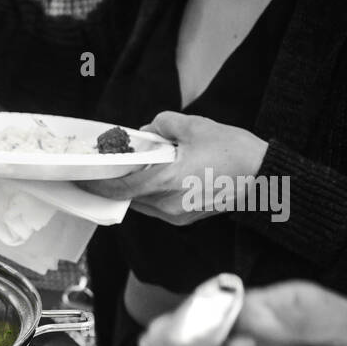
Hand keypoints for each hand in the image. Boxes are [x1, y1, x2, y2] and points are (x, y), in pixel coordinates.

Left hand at [79, 112, 268, 224]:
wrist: (265, 177)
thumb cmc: (234, 152)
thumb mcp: (196, 126)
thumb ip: (164, 126)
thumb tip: (147, 131)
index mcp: (165, 182)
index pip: (118, 188)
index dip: (96, 184)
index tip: (81, 177)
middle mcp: (166, 204)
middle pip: (127, 196)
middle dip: (116, 181)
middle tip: (109, 165)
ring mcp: (175, 215)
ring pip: (141, 202)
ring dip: (134, 186)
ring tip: (137, 166)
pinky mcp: (184, 219)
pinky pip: (156, 207)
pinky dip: (151, 192)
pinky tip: (158, 176)